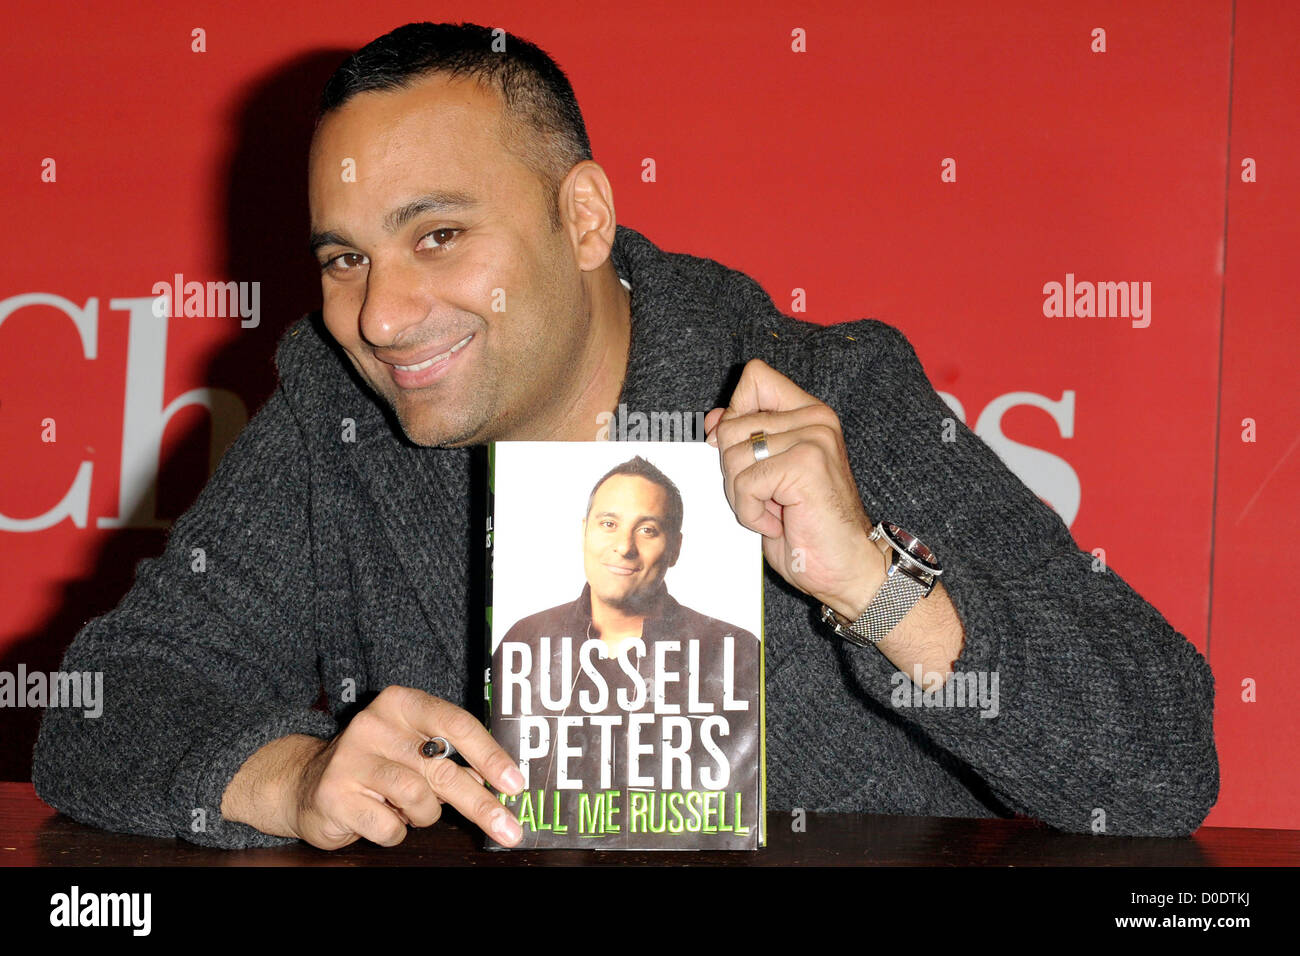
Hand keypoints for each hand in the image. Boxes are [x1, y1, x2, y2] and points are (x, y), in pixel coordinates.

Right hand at [286, 685, 523, 849]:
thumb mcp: (414, 751)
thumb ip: (451, 761)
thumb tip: (497, 783)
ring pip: (418, 798)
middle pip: (442, 768)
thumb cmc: (376, 765)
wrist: (304, 782)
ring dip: (425, 815)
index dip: (490, 755)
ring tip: (412, 811)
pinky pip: (390, 826)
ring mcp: (352, 758)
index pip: (456, 724)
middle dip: (480, 804)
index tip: (514, 784)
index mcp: (402, 704)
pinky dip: (397, 831)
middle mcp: (375, 724)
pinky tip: (384, 818)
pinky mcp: (336, 793)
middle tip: (507, 829)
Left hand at [704, 358, 882, 620]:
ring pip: (733, 455)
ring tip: (775, 511)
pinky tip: (778, 523)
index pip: (756, 377)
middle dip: (732, 471)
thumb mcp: (767, 476)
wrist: (847, 569)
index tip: (742, 452)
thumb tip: (713, 420)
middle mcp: (815, 419)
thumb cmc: (808, 529)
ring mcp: (813, 438)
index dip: (733, 413)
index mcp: (808, 414)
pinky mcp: (806, 463)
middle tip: (766, 498)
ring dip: (741, 496)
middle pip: (731, 424)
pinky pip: (745, 483)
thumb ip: (745, 440)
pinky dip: (750, 513)